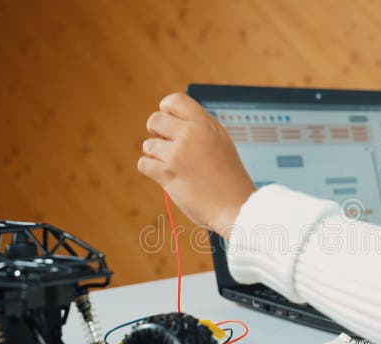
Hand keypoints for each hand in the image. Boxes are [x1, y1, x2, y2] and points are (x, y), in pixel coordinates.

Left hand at [139, 93, 255, 237]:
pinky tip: (166, 176)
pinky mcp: (168, 174)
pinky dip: (151, 171)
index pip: (174, 100)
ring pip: (148, 144)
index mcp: (206, 124)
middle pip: (154, 119)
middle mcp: (192, 134)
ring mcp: (178, 154)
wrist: (236, 206)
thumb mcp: (221, 142)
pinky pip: (143, 164)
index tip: (169, 125)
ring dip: (156, 156)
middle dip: (156, 133)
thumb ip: (199, 129)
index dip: (166, 111)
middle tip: (167, 146)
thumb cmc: (230, 178)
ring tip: (174, 166)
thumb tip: (171, 121)